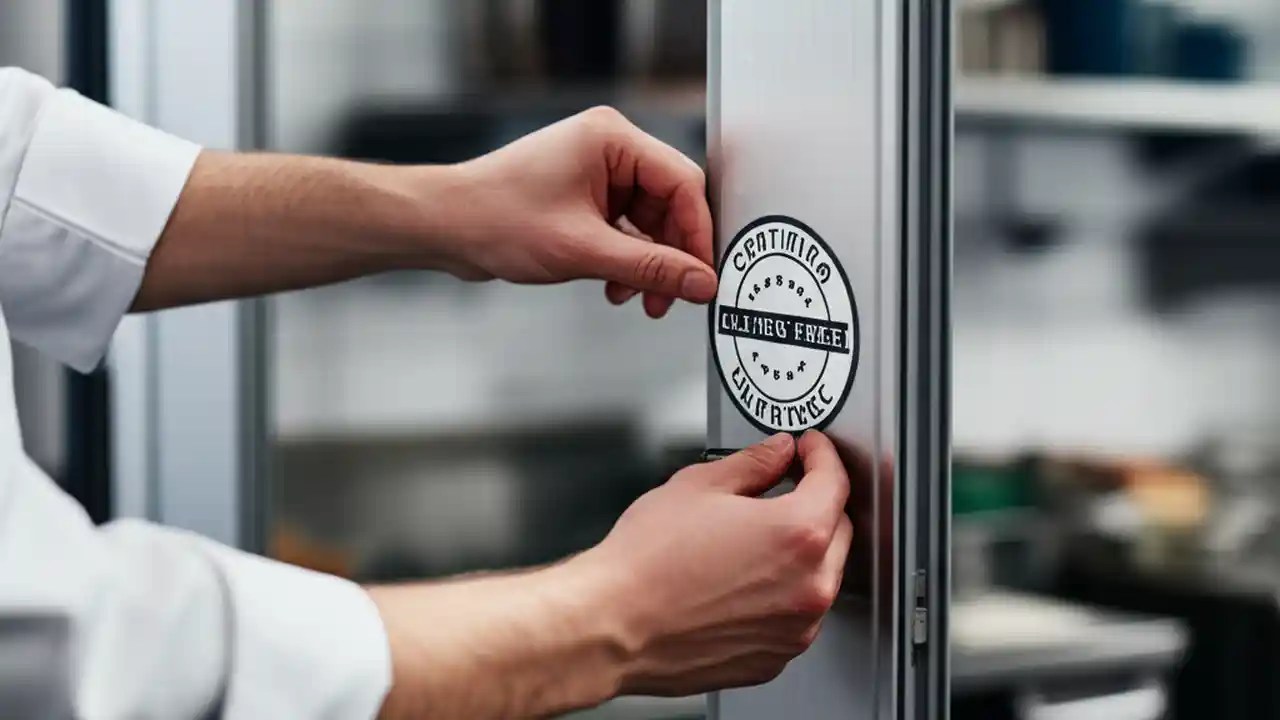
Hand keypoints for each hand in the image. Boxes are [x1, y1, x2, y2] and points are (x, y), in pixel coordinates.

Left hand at [440, 106, 714, 317]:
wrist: (443, 227)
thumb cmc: (495, 218)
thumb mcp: (583, 250)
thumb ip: (650, 267)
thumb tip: (701, 282)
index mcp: (612, 138)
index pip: (682, 182)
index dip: (698, 233)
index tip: (704, 275)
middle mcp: (608, 148)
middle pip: (670, 204)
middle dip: (672, 255)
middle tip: (674, 296)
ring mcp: (596, 173)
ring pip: (650, 223)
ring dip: (649, 264)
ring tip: (642, 299)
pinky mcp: (584, 198)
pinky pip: (625, 230)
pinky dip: (627, 261)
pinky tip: (617, 288)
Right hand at [587, 430, 853, 694]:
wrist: (612, 625)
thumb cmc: (646, 562)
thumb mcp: (699, 486)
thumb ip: (753, 464)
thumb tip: (776, 453)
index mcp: (799, 534)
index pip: (834, 482)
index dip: (821, 455)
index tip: (810, 449)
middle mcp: (809, 586)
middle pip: (837, 530)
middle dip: (816, 502)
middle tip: (784, 485)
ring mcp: (795, 628)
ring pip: (820, 577)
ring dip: (802, 552)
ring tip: (751, 538)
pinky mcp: (774, 657)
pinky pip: (794, 615)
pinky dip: (782, 594)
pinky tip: (741, 579)